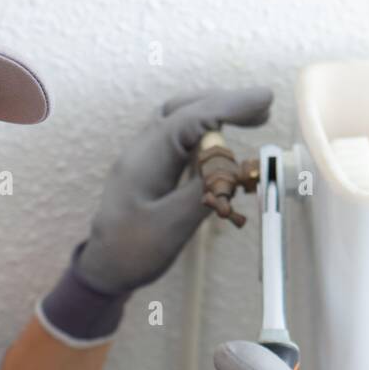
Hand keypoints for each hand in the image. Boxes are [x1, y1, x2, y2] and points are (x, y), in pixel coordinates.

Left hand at [36, 85, 272, 346]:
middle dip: (225, 103)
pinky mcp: (150, 168)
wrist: (103, 270)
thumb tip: (233, 167)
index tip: (265, 99)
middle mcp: (143, 149)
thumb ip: (201, 193)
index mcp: (145, 159)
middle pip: (184, 108)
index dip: (229, 106)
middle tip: (264, 108)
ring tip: (253, 118)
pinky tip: (223, 140)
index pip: (190, 118)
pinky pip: (178, 137)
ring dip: (215, 112)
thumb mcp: (170, 227)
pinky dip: (205, 131)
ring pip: (180, 119)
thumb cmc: (132, 252)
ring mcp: (144, 157)